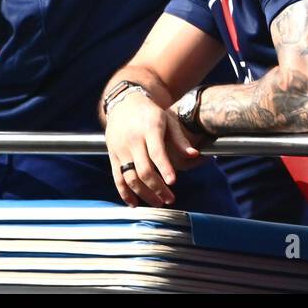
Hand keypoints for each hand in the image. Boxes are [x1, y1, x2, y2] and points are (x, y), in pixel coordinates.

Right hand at [104, 91, 202, 207]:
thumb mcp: (168, 120)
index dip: (164, 168)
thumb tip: (194, 155)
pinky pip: (117, 178)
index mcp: (149, 129)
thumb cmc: (151, 114)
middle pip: (143, 170)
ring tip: (158, 203)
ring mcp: (120, 150)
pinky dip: (124, 193)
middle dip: (157, 188)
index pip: (156, 152)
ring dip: (143, 194)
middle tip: (170, 199)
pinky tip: (134, 204)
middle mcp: (133, 141)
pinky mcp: (112, 156)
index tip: (173, 182)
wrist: (125, 104)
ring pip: (130, 177)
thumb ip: (180, 140)